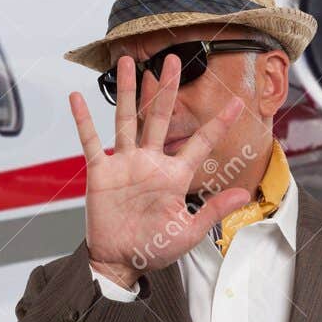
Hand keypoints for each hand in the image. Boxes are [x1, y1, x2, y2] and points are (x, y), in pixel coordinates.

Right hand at [69, 53, 249, 287]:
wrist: (121, 261)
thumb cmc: (154, 249)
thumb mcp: (189, 232)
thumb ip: (214, 210)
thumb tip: (244, 195)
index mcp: (175, 175)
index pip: (200, 142)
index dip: (218, 123)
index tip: (236, 103)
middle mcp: (151, 162)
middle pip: (160, 117)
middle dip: (166, 89)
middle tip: (172, 61)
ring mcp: (125, 164)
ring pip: (127, 120)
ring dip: (128, 92)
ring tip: (129, 62)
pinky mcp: (101, 172)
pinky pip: (90, 142)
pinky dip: (82, 120)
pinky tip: (77, 98)